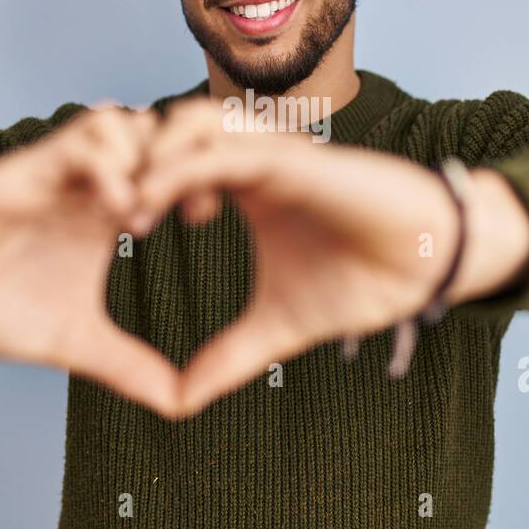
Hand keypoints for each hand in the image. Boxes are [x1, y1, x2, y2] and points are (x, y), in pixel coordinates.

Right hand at [0, 105, 184, 419]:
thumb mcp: (72, 342)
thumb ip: (127, 365)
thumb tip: (180, 404)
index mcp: (111, 211)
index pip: (174, 167)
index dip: (205, 182)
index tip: (211, 222)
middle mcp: (94, 183)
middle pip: (164, 132)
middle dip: (189, 162)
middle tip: (197, 212)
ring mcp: (64, 172)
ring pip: (132, 122)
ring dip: (152, 160)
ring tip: (151, 218)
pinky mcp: (31, 167)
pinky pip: (87, 136)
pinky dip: (114, 165)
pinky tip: (118, 214)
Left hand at [132, 98, 528, 418]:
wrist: (427, 266)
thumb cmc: (362, 281)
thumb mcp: (279, 328)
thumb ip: (230, 356)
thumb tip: (180, 402)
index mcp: (243, 186)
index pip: (171, 165)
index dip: (131, 189)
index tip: (105, 234)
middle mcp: (251, 159)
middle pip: (167, 134)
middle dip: (127, 165)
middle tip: (102, 216)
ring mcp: (270, 152)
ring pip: (188, 126)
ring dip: (149, 160)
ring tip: (128, 212)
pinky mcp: (291, 157)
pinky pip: (222, 148)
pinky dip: (180, 167)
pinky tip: (156, 204)